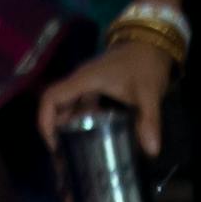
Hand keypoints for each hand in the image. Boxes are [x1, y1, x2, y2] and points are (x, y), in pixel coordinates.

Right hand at [39, 32, 175, 151]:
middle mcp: (81, 82)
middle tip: (65, 160)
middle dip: (57, 133)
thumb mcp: (149, 92)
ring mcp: (89, 84)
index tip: (55, 146)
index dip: (46, 122)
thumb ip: (148, 119)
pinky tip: (94, 142)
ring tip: (76, 156)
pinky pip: (84, 108)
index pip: (52, 98)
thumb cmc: (146, 62)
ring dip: (70, 130)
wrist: (154, 42)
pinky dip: (85, 125)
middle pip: (58, 107)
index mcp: (84, 80)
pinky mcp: (98, 88)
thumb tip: (152, 151)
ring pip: (71, 109)